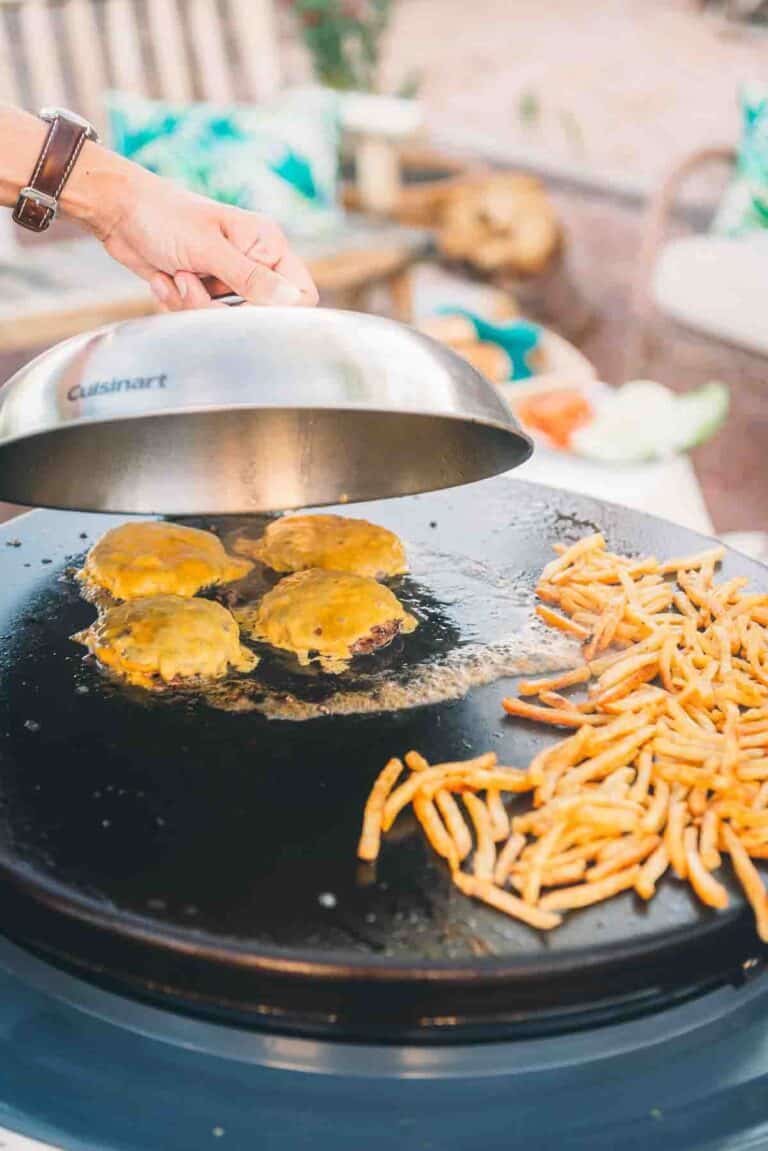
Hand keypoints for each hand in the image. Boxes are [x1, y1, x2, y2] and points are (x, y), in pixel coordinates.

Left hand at [85, 159, 318, 310]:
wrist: (118, 212)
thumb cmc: (163, 215)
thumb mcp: (208, 248)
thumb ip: (251, 278)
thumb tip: (293, 301)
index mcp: (266, 244)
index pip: (301, 294)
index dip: (276, 309)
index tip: (242, 306)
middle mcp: (253, 261)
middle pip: (259, 314)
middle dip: (217, 308)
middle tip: (188, 283)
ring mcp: (228, 277)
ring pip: (227, 319)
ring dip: (192, 305)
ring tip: (174, 276)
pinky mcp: (204, 289)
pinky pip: (202, 317)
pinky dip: (178, 303)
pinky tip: (163, 279)